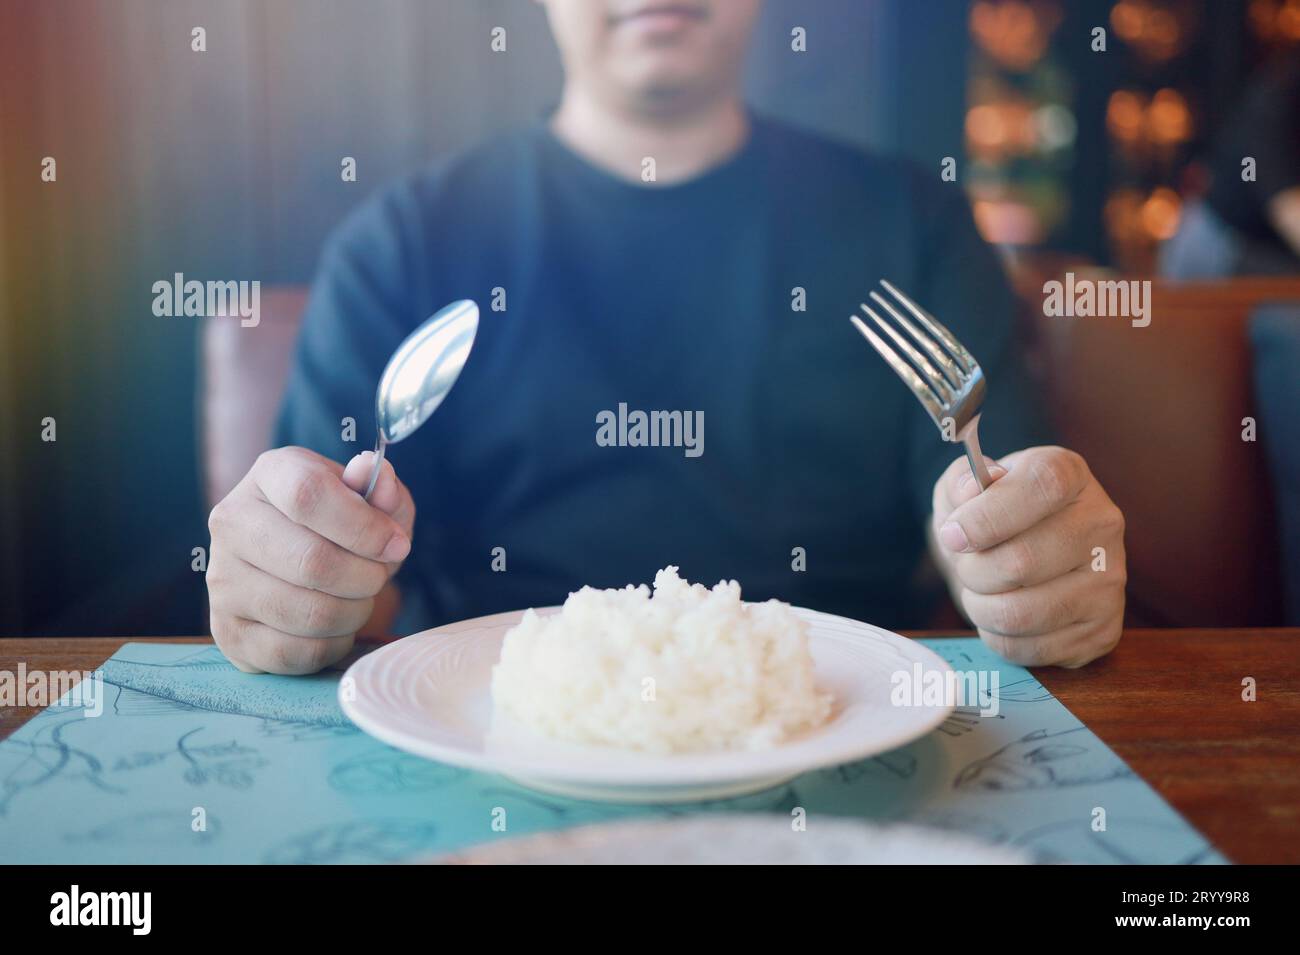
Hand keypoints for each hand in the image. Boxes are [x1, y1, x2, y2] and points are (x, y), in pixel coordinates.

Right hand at [206, 447, 414, 673]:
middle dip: (365, 577)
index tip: (396, 544)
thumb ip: (383, 492)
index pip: (308, 495)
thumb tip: (382, 482)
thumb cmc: (345, 526)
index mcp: (269, 475)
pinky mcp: (228, 632)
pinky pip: (294, 653)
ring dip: (354, 613)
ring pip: (308, 613)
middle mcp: (232, 522)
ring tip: (359, 599)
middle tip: (378, 576)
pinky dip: (333, 644)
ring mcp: (223, 580)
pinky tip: (337, 626)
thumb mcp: (373, 501)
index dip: (363, 526)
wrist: (305, 565)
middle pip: (311, 561)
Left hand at [930, 446, 1125, 667]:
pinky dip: (999, 637)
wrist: (1018, 553)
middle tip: (966, 567)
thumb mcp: (965, 487)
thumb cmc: (989, 517)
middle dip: (972, 571)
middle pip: (1022, 562)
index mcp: (1070, 475)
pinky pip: (1032, 648)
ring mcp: (1110, 579)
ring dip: (981, 608)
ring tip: (980, 592)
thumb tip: (971, 493)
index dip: (987, 517)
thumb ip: (960, 483)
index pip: (1041, 488)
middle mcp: (1103, 522)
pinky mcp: (1103, 629)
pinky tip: (1002, 615)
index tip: (953, 536)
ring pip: (1023, 613)